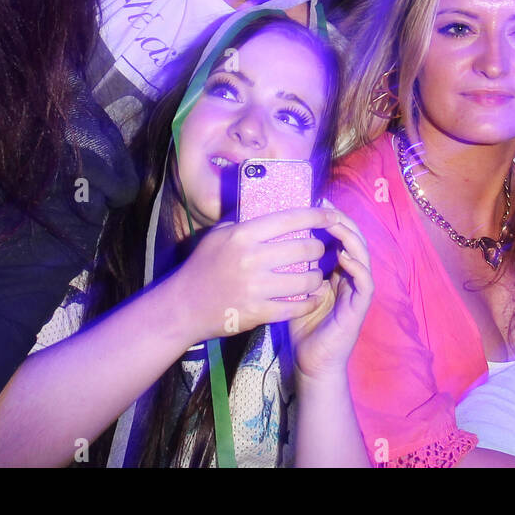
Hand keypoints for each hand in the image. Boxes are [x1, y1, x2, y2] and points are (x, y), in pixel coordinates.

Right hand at [169, 206, 335, 341]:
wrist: (183, 306)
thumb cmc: (202, 265)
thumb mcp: (219, 234)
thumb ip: (245, 219)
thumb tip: (271, 201)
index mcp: (243, 234)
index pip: (290, 218)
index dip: (317, 215)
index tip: (332, 215)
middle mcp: (252, 258)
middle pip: (304, 248)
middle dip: (319, 248)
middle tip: (320, 248)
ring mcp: (256, 288)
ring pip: (305, 279)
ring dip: (316, 276)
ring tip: (316, 274)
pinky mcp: (257, 312)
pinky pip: (295, 306)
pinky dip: (309, 301)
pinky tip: (314, 297)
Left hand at [291, 213, 373, 381]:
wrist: (311, 361)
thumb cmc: (302, 325)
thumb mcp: (296, 287)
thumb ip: (297, 265)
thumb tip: (282, 237)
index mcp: (338, 269)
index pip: (341, 236)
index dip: (333, 218)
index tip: (318, 203)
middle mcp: (351, 276)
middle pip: (355, 239)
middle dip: (342, 221)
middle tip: (327, 207)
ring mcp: (358, 290)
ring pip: (363, 255)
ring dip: (351, 238)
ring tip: (335, 225)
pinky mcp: (361, 306)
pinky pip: (365, 281)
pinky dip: (357, 265)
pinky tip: (344, 256)